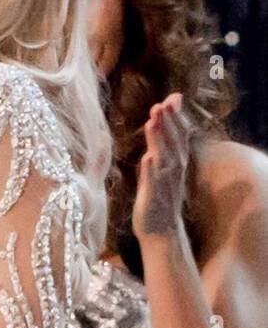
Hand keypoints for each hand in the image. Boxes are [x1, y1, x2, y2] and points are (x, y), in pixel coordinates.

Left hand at [134, 92, 192, 239]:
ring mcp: (163, 183)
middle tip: (162, 102)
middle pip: (172, 141)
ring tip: (153, 121)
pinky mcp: (152, 196)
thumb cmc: (159, 196)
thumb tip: (157, 124)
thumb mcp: (161, 167)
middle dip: (168, 122)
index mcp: (175, 161)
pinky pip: (152, 182)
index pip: (179, 134)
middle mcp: (173, 169)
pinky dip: (150, 170)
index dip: (176, 116)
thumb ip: (160, 145)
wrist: (161, 230)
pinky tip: (148, 158)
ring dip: (158, 140)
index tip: (174, 97)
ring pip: (162, 157)